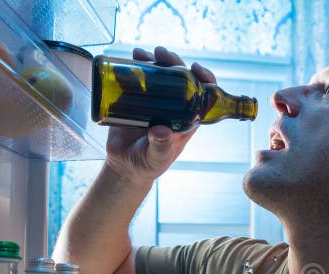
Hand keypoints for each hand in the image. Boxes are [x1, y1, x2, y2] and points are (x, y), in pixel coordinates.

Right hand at [104, 46, 216, 184]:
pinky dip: (136, 66)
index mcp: (187, 119)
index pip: (203, 94)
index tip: (195, 68)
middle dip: (173, 61)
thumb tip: (162, 130)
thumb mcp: (156, 157)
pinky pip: (139, 78)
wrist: (124, 165)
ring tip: (141, 54)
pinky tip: (131, 58)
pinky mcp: (136, 99)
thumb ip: (160, 147)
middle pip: (180, 77)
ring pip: (160, 74)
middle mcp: (174, 106)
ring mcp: (155, 101)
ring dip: (154, 60)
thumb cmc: (147, 164)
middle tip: (161, 54)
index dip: (204, 78)